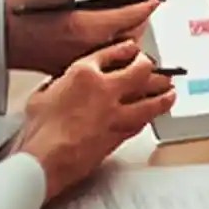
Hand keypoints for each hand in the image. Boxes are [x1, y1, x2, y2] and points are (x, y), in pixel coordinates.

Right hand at [4, 0, 160, 73]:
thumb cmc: (27, 4)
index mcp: (88, 26)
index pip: (136, 17)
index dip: (148, 5)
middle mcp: (89, 50)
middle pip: (134, 39)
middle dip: (140, 23)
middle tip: (138, 8)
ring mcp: (83, 64)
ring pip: (121, 54)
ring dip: (129, 38)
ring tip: (122, 22)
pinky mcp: (75, 71)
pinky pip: (104, 65)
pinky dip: (112, 52)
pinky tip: (104, 39)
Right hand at [9, 41, 174, 201]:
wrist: (45, 160)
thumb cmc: (39, 130)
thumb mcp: (41, 95)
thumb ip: (58, 85)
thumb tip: (62, 85)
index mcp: (84, 74)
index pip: (112, 53)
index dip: (125, 49)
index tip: (131, 48)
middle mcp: (106, 89)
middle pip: (140, 70)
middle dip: (148, 65)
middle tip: (151, 65)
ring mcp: (117, 113)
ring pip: (151, 98)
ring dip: (163, 92)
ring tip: (169, 89)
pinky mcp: (121, 134)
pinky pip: (143, 121)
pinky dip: (151, 115)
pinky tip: (154, 113)